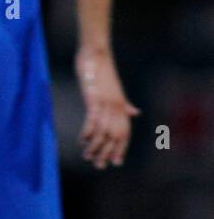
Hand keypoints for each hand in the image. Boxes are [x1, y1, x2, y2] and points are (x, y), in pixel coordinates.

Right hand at [75, 46, 138, 167]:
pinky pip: (93, 119)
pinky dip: (88, 132)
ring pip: (104, 131)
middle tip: (100, 166)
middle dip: (108, 152)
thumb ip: (124, 103)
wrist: (96, 52)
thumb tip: (135, 113)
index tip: (116, 163)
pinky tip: (83, 140)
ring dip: (96, 146)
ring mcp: (106, 102)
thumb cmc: (102, 69)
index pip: (124, 132)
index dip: (121, 148)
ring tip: (87, 157)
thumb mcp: (114, 89)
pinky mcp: (94, 97)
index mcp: (121, 105)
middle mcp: (116, 106)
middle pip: (115, 135)